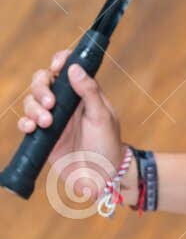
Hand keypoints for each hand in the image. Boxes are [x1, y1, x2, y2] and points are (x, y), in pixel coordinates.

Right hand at [17, 48, 125, 203]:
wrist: (100, 177)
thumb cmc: (107, 145)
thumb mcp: (102, 117)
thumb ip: (90, 92)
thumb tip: (74, 67)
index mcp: (82, 93)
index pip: (67, 68)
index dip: (59, 61)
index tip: (56, 66)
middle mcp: (65, 102)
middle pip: (43, 81)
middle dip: (41, 88)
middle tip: (50, 104)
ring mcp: (52, 118)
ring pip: (31, 101)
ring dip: (34, 108)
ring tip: (47, 123)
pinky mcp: (42, 136)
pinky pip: (26, 123)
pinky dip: (25, 122)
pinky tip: (32, 128)